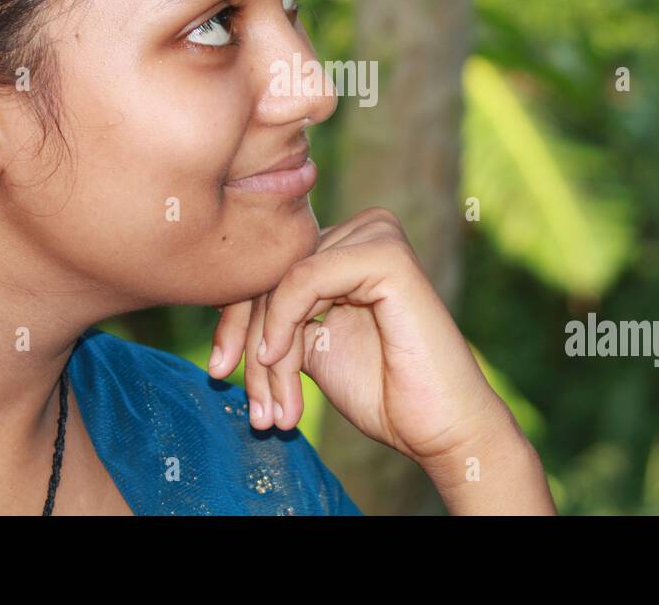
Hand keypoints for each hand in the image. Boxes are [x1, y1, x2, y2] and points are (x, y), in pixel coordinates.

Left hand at [207, 207, 514, 468]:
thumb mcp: (310, 345)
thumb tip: (219, 297)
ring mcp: (377, 236)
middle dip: (248, 341)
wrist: (440, 429)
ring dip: (268, 351)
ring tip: (273, 409)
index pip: (270, 266)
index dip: (236, 319)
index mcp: (348, 243)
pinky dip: (283, 323)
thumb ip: (277, 314)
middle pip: (272, 271)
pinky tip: (277, 362)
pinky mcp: (387, 255)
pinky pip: (305, 278)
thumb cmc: (383, 392)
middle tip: (250, 406)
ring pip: (283, 280)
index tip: (218, 372)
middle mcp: (363, 228)